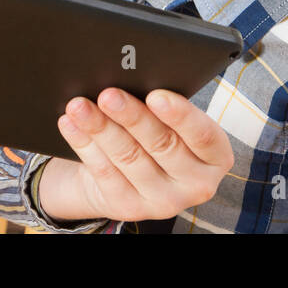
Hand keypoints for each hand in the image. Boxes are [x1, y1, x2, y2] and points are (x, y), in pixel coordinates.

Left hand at [37, 87, 233, 222]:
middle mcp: (196, 184)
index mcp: (216, 157)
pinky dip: (85, 144)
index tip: (156, 95)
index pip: (204, 136)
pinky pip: (104, 172)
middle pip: (162, 145)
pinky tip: (71, 124)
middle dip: (132, 116)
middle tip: (108, 94)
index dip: (180, 115)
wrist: (134, 176)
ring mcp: (164, 202)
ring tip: (80, 105)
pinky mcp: (130, 208)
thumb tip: (133, 79)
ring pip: (129, 158)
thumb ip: (164, 105)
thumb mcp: (173, 122)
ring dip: (101, 128)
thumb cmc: (160, 133)